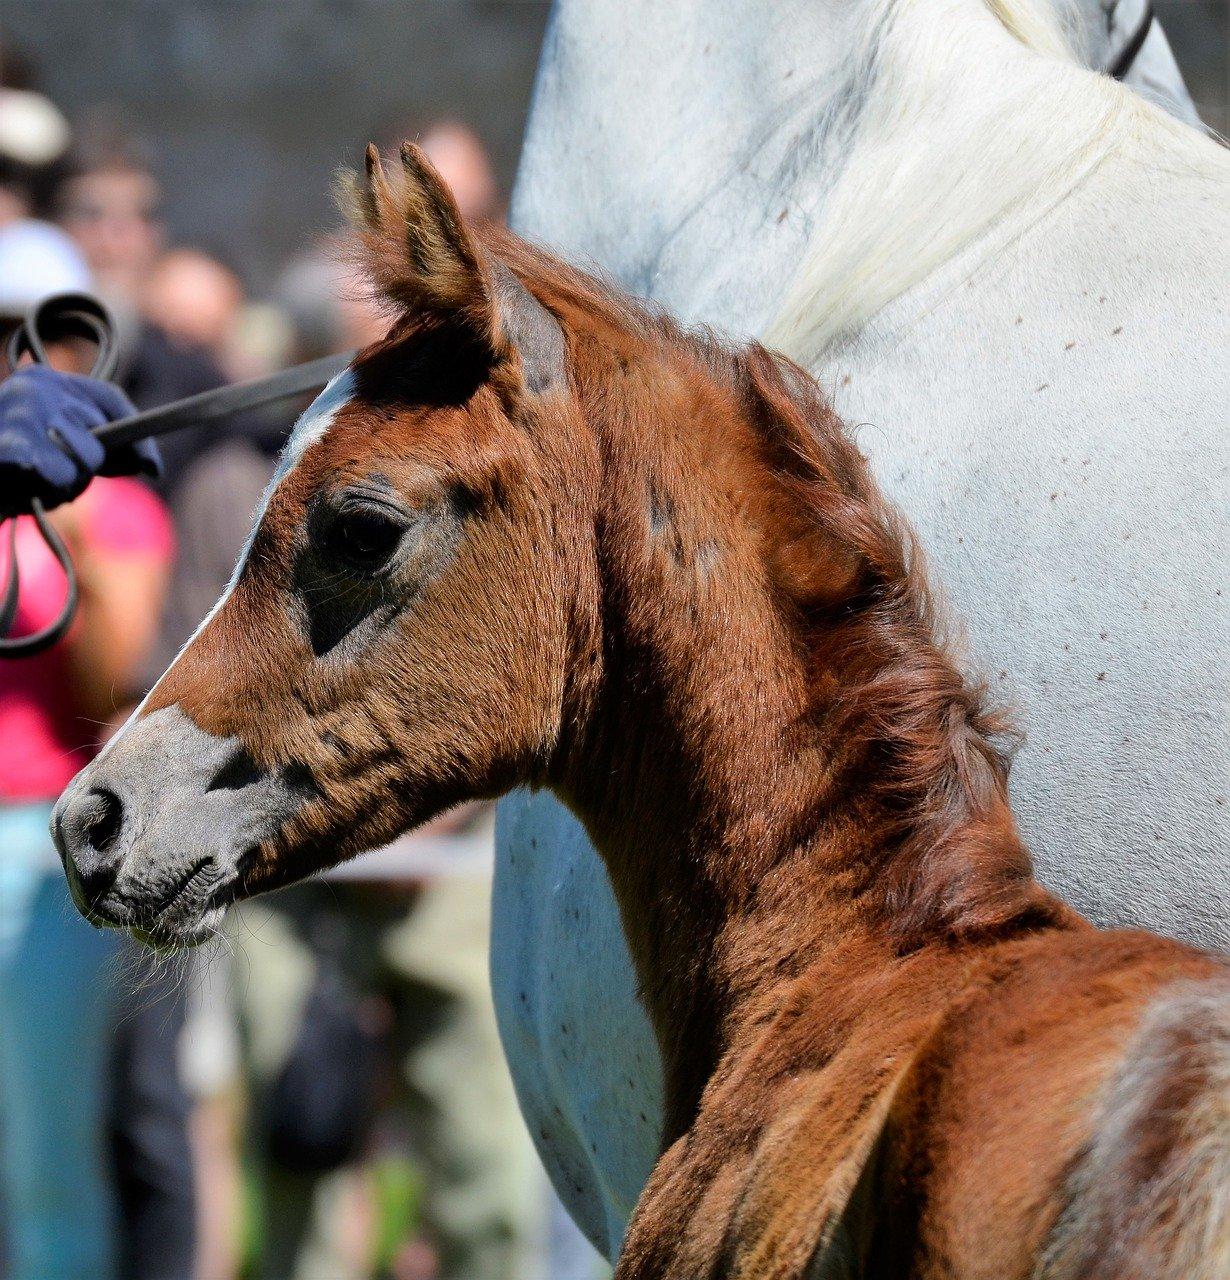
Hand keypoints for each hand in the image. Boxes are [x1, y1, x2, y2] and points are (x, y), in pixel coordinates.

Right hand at [0, 366, 160, 516]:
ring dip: (68, 479)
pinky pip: (59, 473)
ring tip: (35, 476)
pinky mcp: (11, 442)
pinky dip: (50, 486)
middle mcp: (35, 387)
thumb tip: (148, 464)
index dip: (138, 434)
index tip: (152, 467)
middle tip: (53, 470)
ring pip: (86, 458)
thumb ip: (99, 447)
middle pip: (101, 433)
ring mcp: (21, 411)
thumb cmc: (11, 466)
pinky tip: (25, 482)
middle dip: (89, 464)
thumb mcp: (55, 446)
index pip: (110, 399)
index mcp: (45, 380)